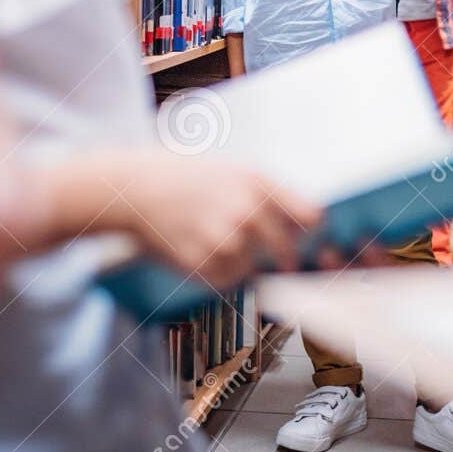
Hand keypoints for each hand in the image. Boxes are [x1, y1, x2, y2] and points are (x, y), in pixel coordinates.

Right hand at [99, 152, 321, 287]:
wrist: (141, 188)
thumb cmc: (191, 178)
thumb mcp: (238, 172)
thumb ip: (274, 196)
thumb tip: (309, 225)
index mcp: (258, 184)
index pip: (311, 217)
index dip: (311, 230)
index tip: (307, 236)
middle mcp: (246, 211)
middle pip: (288, 249)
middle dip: (283, 255)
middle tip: (273, 254)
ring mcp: (225, 239)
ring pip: (256, 266)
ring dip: (245, 261)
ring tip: (218, 238)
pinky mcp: (204, 263)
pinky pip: (229, 279)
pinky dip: (221, 271)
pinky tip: (202, 249)